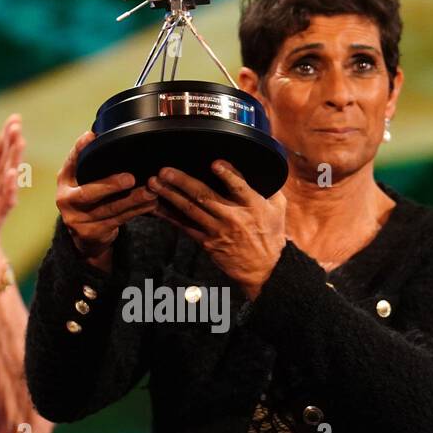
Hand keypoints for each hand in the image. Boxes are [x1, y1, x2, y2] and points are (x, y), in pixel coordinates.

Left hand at [0, 113, 23, 262]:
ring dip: (14, 158)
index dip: (5, 138)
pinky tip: (13, 174)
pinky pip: (6, 199)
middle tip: (17, 120)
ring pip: (9, 176)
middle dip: (12, 140)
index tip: (12, 118)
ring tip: (19, 140)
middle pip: (7, 160)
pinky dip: (9, 187)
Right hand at [55, 130, 158, 270]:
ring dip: (132, 200)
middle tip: (130, 178)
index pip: (71, 162)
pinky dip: (136, 212)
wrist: (84, 236)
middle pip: (88, 193)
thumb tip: (103, 134)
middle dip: (110, 185)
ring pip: (110, 209)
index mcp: (64, 181)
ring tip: (149, 191)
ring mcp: (78, 220)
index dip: (79, 149)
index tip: (91, 136)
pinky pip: (119, 220)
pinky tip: (149, 204)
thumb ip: (90, 163)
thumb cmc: (88, 200)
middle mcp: (67, 200)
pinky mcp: (94, 233)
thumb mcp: (82, 180)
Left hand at [146, 161, 286, 298]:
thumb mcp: (278, 208)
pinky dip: (170, 217)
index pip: (240, 187)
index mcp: (253, 205)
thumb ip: (270, 187)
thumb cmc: (271, 235)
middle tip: (165, 171)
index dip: (228, 175)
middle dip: (182, 182)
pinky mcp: (207, 242)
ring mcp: (218, 231)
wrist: (264, 270)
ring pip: (190, 210)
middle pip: (205, 196)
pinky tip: (157, 207)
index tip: (215, 163)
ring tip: (154, 184)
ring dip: (170, 196)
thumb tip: (264, 165)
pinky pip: (185, 227)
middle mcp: (233, 217)